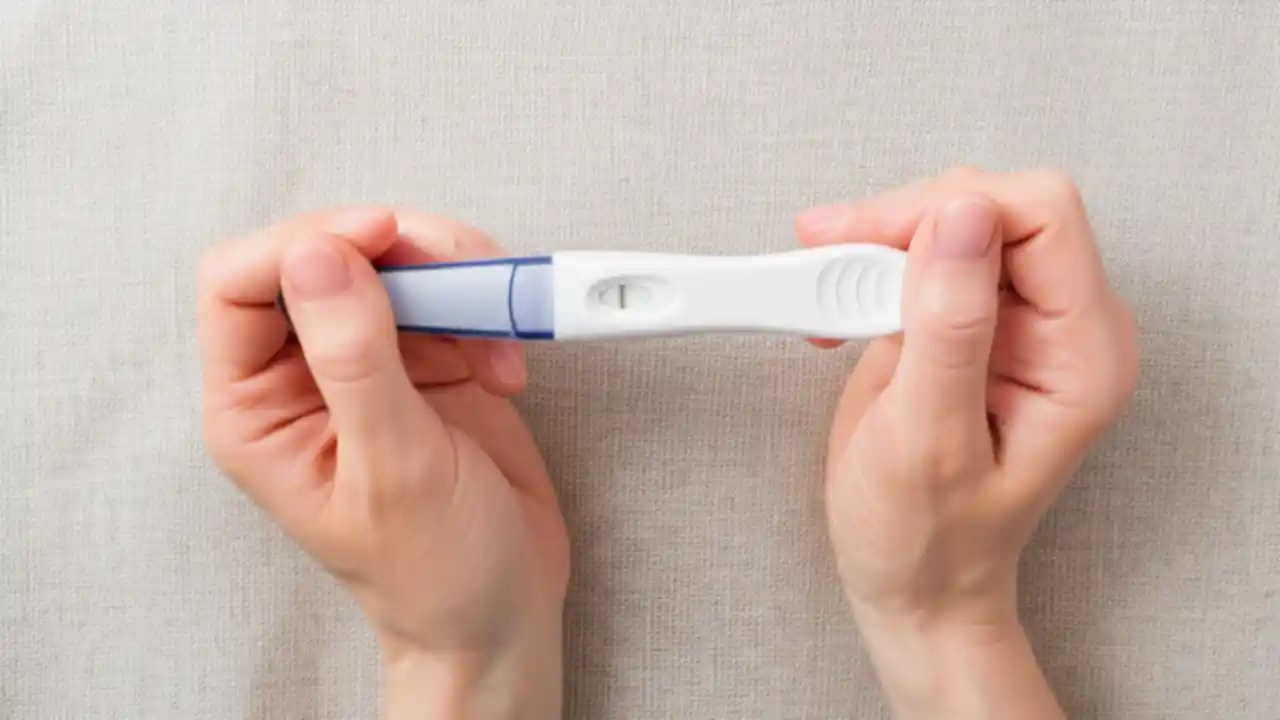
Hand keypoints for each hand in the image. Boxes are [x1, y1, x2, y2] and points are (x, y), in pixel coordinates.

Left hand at [197, 207, 568, 719]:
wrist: (503, 611)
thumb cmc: (435, 573)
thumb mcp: (394, 470)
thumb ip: (354, 359)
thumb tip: (319, 255)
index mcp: (259, 409)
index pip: (241, 283)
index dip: (308, 242)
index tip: (384, 236)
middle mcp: (305, 377)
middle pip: (328, 257)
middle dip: (405, 255)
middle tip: (466, 275)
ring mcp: (371, 365)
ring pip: (397, 268)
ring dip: (460, 283)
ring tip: (497, 338)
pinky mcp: (429, 364)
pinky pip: (452, 299)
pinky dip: (491, 315)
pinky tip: (508, 368)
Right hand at [796, 167, 1138, 717]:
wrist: (914, 582)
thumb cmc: (927, 539)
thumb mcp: (928, 441)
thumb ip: (950, 327)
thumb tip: (962, 215)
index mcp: (1081, 353)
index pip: (1040, 214)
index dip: (948, 210)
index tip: (868, 242)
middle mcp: (1062, 326)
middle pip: (991, 206)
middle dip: (900, 222)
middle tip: (828, 260)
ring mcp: (1016, 321)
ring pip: (950, 220)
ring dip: (875, 244)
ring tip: (825, 296)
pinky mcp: (971, 321)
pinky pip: (923, 257)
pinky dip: (866, 269)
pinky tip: (834, 307)